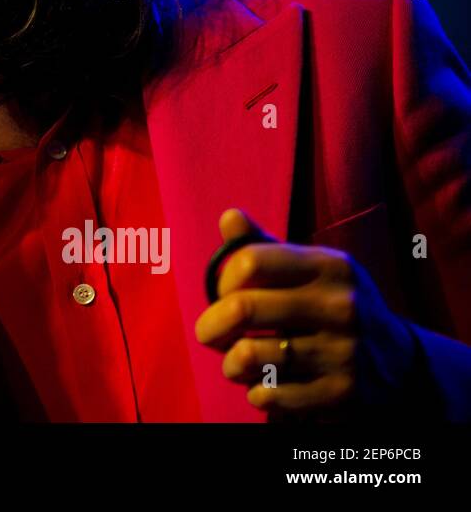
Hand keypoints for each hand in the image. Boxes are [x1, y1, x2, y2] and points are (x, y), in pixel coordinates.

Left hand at [195, 208, 419, 417]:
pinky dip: (256, 392)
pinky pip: (269, 395)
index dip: (222, 280)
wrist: (401, 363)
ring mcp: (344, 352)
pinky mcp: (342, 395)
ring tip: (237, 362)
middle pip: (242, 308)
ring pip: (249, 356)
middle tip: (211, 335)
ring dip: (230, 364)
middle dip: (210, 326)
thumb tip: (229, 216)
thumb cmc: (334, 305)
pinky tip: (265, 385)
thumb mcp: (312, 268)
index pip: (250, 261)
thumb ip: (265, 246)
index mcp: (330, 266)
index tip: (223, 294)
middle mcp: (340, 306)